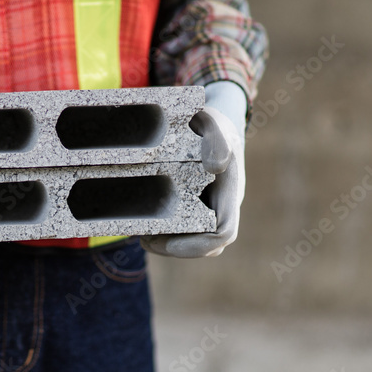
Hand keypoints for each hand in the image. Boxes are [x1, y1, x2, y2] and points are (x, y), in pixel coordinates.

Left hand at [142, 84, 245, 258]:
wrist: (211, 124)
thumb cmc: (210, 124)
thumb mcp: (213, 123)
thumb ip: (216, 139)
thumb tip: (215, 166)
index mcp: (230, 192)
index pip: (223, 233)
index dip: (197, 245)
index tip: (166, 240)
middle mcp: (222, 205)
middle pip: (206, 245)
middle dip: (175, 248)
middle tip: (145, 239)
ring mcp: (210, 208)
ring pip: (194, 240)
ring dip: (168, 243)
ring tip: (141, 235)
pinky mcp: (194, 207)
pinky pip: (183, 229)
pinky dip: (164, 232)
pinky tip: (143, 224)